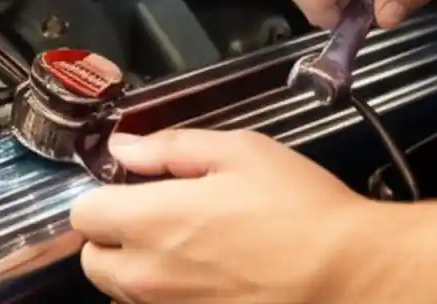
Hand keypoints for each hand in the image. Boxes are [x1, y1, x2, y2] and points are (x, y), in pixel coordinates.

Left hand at [70, 129, 374, 303]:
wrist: (354, 278)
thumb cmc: (301, 209)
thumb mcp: (240, 152)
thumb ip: (169, 148)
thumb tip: (122, 148)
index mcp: (151, 222)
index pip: (82, 215)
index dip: (104, 199)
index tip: (133, 193)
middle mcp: (148, 276)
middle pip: (94, 262)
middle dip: (113, 240)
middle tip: (159, 223)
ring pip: (125, 295)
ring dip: (141, 274)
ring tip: (192, 255)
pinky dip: (172, 298)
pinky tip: (211, 282)